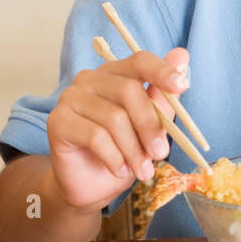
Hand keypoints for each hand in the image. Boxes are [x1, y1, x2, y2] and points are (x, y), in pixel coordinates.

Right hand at [45, 47, 188, 210]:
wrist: (89, 186)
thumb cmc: (121, 154)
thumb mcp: (149, 129)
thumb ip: (162, 98)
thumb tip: (182, 55)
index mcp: (114, 74)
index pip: (139, 61)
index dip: (161, 71)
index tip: (182, 86)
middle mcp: (89, 79)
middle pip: (128, 90)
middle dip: (150, 126)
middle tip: (161, 154)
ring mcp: (70, 97)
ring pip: (114, 118)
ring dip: (133, 150)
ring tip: (141, 170)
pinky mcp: (58, 121)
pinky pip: (95, 136)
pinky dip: (114, 158)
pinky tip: (119, 169)